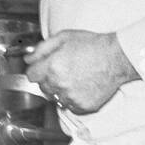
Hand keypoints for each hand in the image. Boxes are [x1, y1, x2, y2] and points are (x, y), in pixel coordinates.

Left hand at [24, 30, 139, 113]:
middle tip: (64, 71)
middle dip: (49, 80)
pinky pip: (70, 106)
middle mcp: (59, 84)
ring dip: (61, 90)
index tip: (44, 69)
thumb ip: (41, 49)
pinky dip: (74, 99)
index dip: (37, 70)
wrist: (116, 58)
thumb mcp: (64, 37)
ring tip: (75, 78)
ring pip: (56, 98)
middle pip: (43, 88)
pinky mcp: (82, 106)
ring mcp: (71, 97)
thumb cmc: (92, 45)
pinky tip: (83, 86)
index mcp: (52, 66)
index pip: (31, 75)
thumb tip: (28, 59)